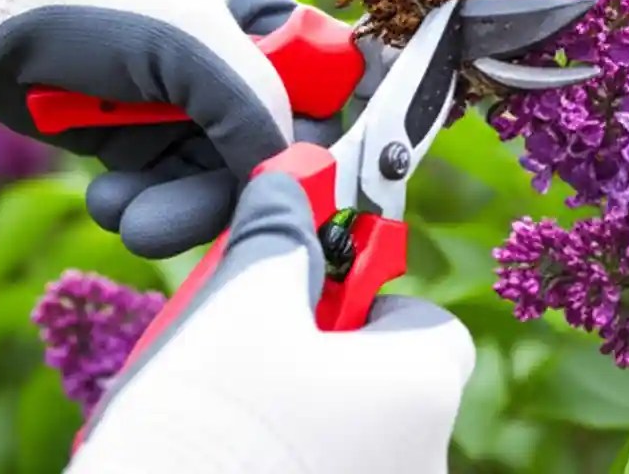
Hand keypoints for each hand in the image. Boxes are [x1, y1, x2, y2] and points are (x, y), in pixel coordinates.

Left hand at [0, 0, 336, 256]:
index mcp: (251, 12)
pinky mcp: (133, 136)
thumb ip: (259, 108)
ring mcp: (177, 100)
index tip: (309, 177)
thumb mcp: (194, 46)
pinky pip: (163, 186)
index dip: (320, 128)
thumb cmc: (90, 4)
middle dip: (231, 189)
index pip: (320, 78)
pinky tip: (109, 199)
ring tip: (133, 221)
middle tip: (207, 226)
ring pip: (212, 176)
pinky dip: (142, 202)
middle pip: (265, 143)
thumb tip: (288, 172)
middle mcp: (222, 57)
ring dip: (179, 207)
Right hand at [65, 173, 475, 473]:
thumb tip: (288, 184)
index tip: (302, 293)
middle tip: (247, 350)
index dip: (363, 295)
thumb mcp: (237, 306)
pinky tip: (221, 454)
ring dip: (297, 406)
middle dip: (320, 354)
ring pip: (349, 431)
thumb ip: (278, 236)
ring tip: (220, 406)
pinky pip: (324, 467)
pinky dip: (284, 453)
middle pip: (385, 378)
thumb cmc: (203, 422)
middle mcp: (424, 458)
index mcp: (422, 388)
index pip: (424, 320)